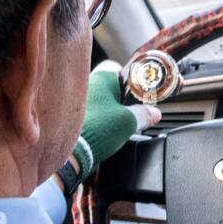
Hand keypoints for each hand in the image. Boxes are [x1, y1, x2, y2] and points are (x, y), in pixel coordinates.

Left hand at [75, 61, 160, 177]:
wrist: (71, 152)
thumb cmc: (97, 130)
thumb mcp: (129, 122)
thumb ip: (144, 114)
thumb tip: (154, 113)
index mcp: (102, 77)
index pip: (121, 71)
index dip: (133, 83)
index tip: (139, 96)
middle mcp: (86, 84)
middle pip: (109, 87)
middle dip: (120, 100)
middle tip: (129, 113)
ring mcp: (75, 99)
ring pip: (98, 101)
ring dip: (107, 111)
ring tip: (115, 127)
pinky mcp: (68, 115)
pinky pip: (88, 114)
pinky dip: (96, 121)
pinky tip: (101, 133)